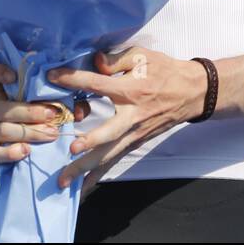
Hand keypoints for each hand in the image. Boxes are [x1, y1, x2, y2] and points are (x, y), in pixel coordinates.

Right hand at [0, 58, 89, 175]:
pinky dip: (7, 155)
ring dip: (27, 137)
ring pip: (5, 137)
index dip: (32, 110)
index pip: (11, 108)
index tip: (54, 111)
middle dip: (35, 126)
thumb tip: (13, 75)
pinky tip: (23, 153)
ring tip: (46, 138)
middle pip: (11, 124)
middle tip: (56, 128)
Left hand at [46, 47, 207, 195]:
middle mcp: (131, 116)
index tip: (52, 77)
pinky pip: (114, 160)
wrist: (192, 92)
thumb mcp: (143, 56)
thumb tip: (95, 62)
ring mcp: (133, 134)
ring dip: (85, 169)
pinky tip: (83, 188)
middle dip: (89, 142)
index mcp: (130, 90)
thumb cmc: (165, 72)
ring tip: (64, 181)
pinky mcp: (135, 143)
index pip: (96, 84)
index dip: (74, 79)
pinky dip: (98, 175)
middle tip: (70, 149)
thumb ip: (116, 59)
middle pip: (107, 133)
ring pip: (108, 155)